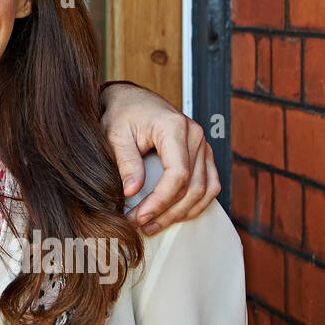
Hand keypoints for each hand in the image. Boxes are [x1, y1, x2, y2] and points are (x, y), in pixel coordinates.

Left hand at [100, 83, 218, 234]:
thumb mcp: (115, 134)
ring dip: (181, 213)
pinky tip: (172, 215)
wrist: (132, 99)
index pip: (178, 174)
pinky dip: (194, 204)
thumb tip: (131, 192)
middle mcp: (196, 136)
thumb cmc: (123, 114)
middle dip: (167, 212)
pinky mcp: (203, 155)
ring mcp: (203, 145)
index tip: (139, 216)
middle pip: (193, 186)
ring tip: (153, 225)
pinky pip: (209, 186)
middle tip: (140, 225)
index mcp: (175, 127)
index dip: (160, 201)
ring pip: (205, 190)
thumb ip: (126, 162)